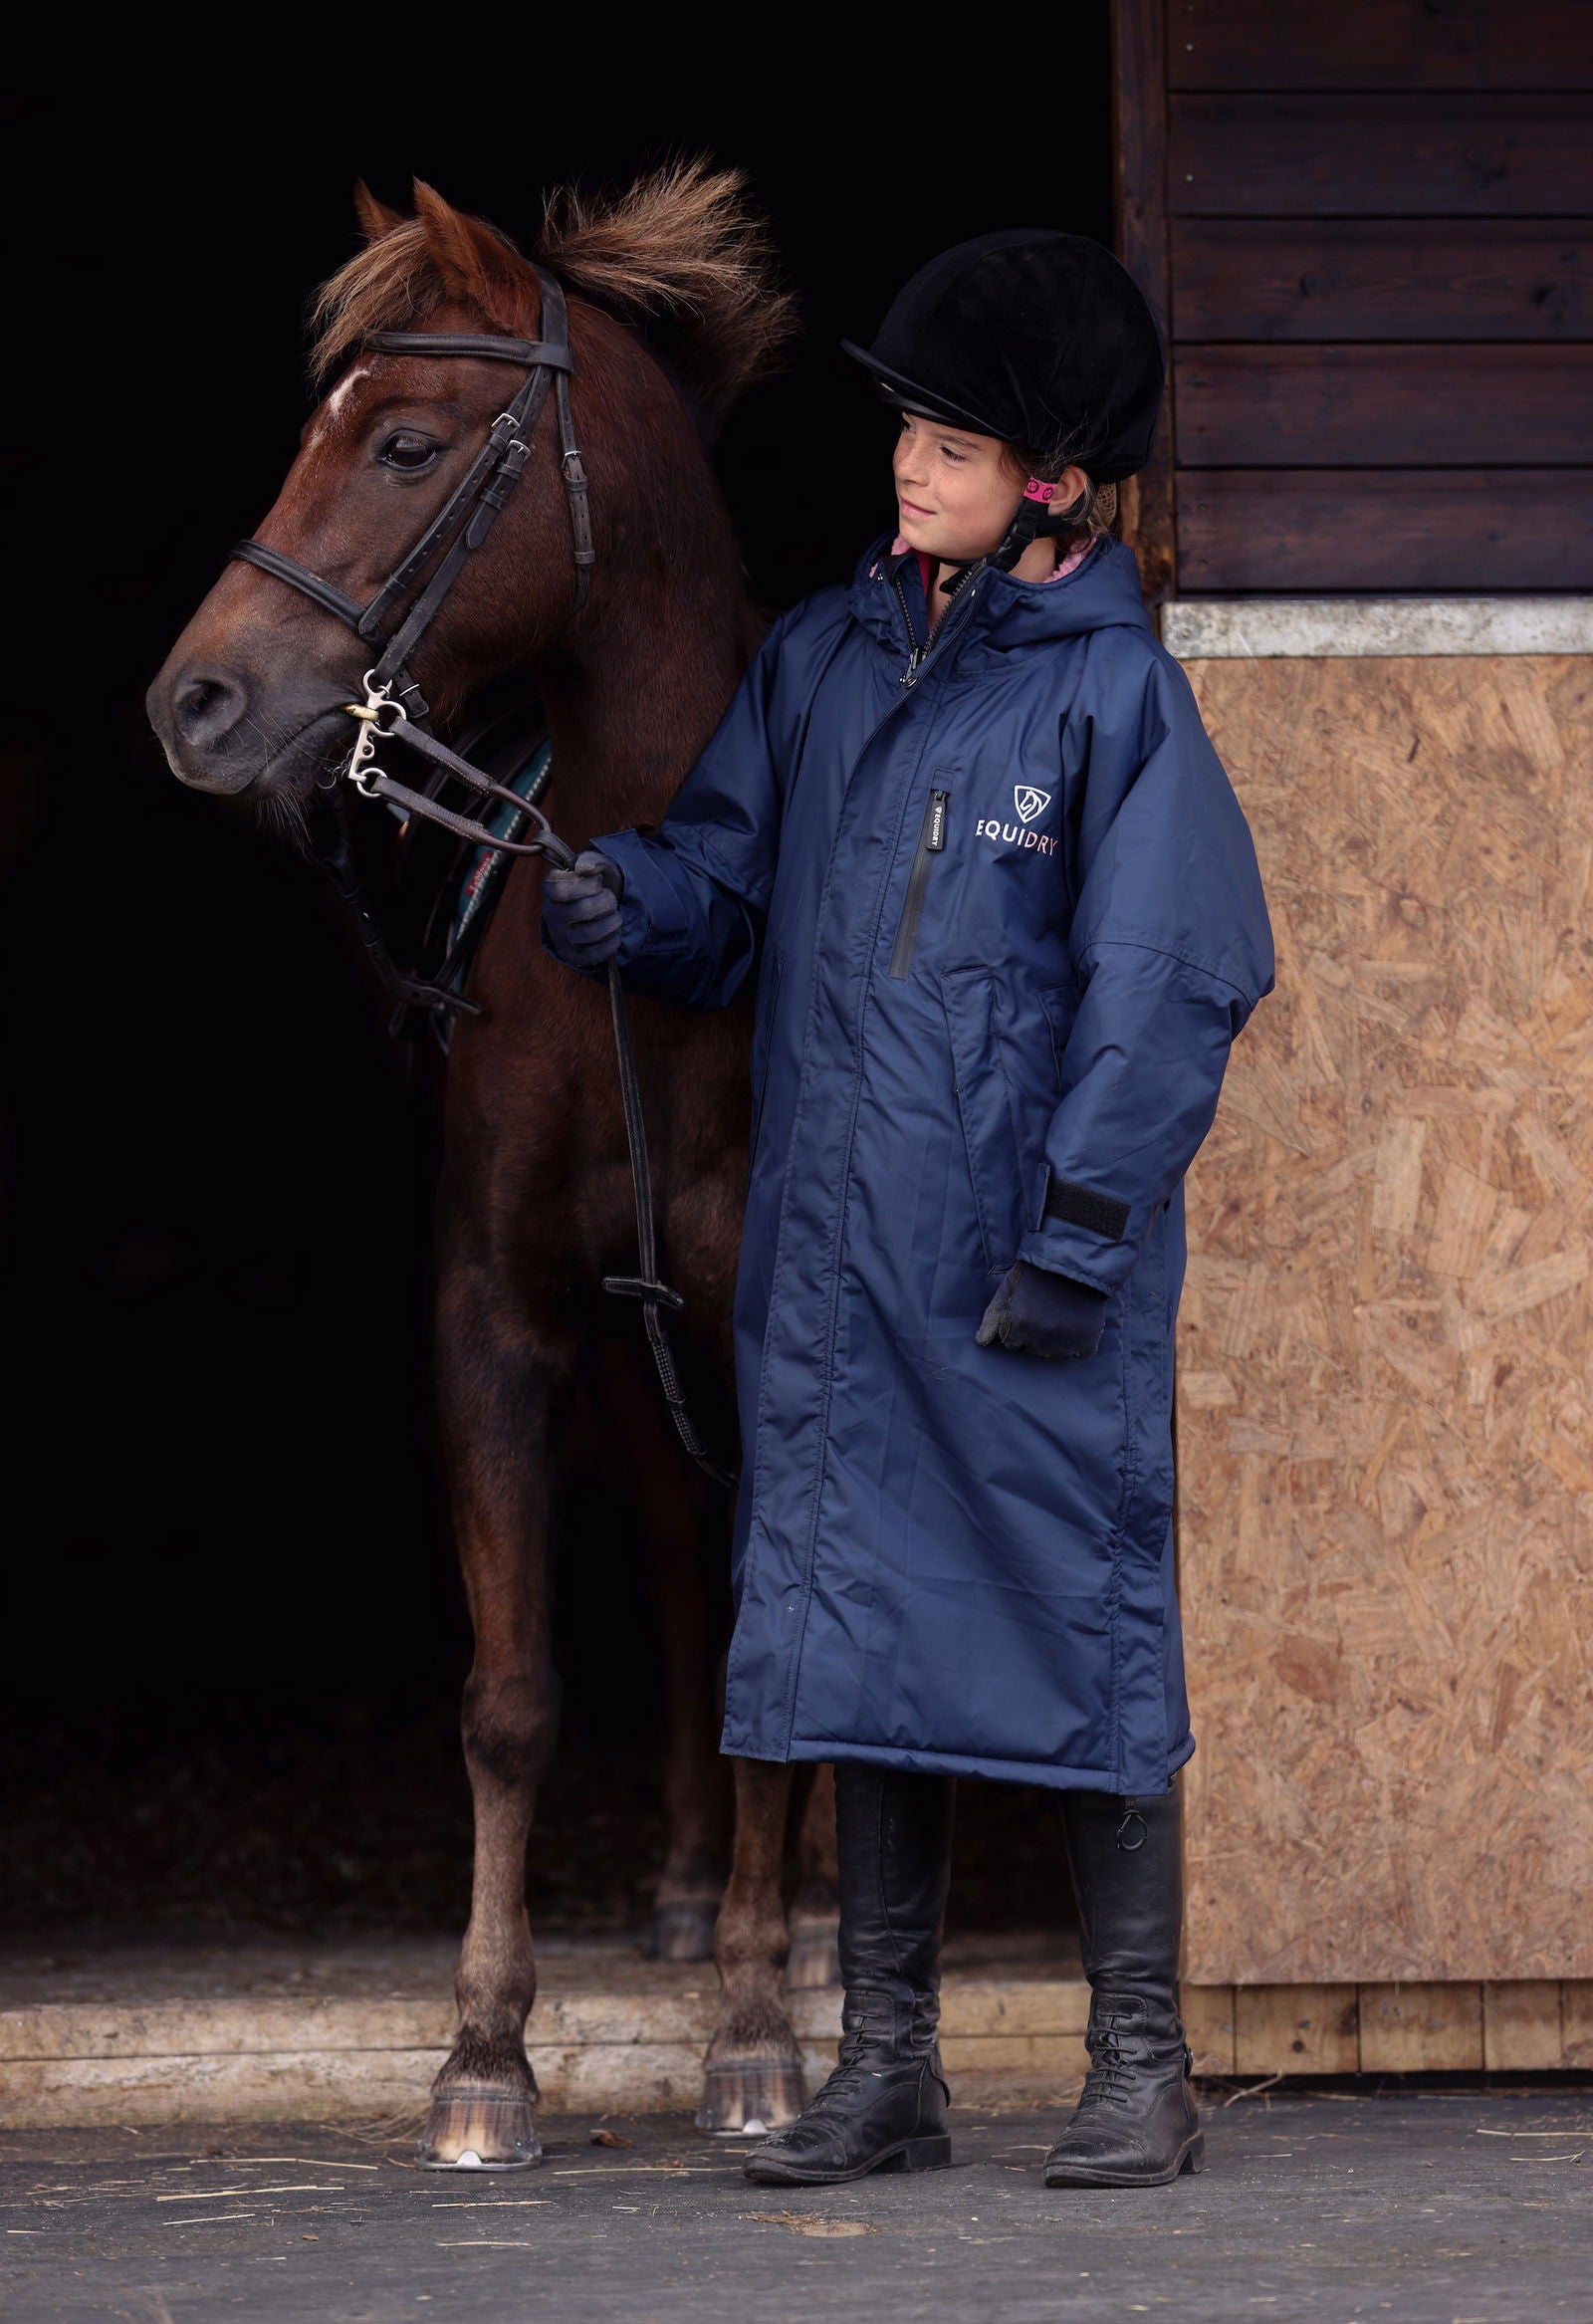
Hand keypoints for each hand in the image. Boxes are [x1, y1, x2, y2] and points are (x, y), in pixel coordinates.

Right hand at [541, 849, 623, 966]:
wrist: (595, 908)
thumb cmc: (594, 885)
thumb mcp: (594, 867)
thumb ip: (592, 860)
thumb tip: (584, 868)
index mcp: (550, 888)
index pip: (562, 890)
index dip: (587, 886)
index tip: (598, 882)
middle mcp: (551, 914)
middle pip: (582, 911)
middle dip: (606, 903)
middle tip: (611, 899)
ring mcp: (560, 936)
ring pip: (590, 933)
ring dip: (612, 922)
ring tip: (616, 916)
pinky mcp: (572, 955)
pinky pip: (593, 954)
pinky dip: (611, 943)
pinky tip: (615, 933)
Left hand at [976, 1261, 1108, 1360]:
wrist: (1074, 1258)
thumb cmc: (1035, 1273)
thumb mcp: (1007, 1290)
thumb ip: (992, 1317)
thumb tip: (980, 1342)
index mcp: (1019, 1325)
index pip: (1013, 1345)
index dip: (1019, 1328)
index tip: (1028, 1312)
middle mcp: (1040, 1337)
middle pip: (1034, 1351)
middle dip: (1036, 1336)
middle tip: (1045, 1312)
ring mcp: (1065, 1341)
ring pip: (1056, 1355)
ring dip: (1057, 1342)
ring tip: (1061, 1317)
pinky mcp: (1087, 1341)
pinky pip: (1081, 1354)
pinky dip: (1080, 1342)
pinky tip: (1078, 1324)